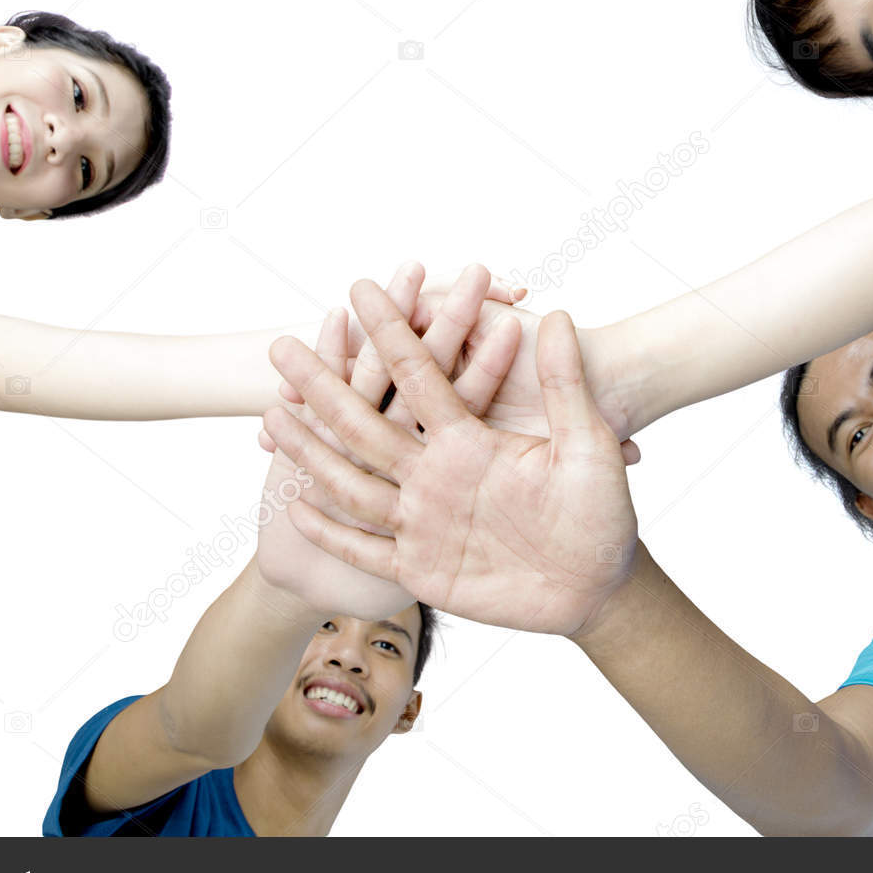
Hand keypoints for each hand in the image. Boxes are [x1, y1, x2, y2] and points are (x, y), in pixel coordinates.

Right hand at [262, 282, 638, 638]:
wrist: (600, 584)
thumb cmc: (603, 510)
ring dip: (313, 448)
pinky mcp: (421, 570)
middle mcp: (437, 472)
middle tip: (280, 345)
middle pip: (368, 420)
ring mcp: (424, 521)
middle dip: (325, 384)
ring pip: (353, 479)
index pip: (421, 374)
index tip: (359, 289)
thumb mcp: (587, 444)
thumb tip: (559, 315)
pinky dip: (332, 532)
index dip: (392, 332)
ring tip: (269, 414)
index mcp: (471, 438)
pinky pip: (367, 549)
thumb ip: (566, 386)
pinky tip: (296, 508)